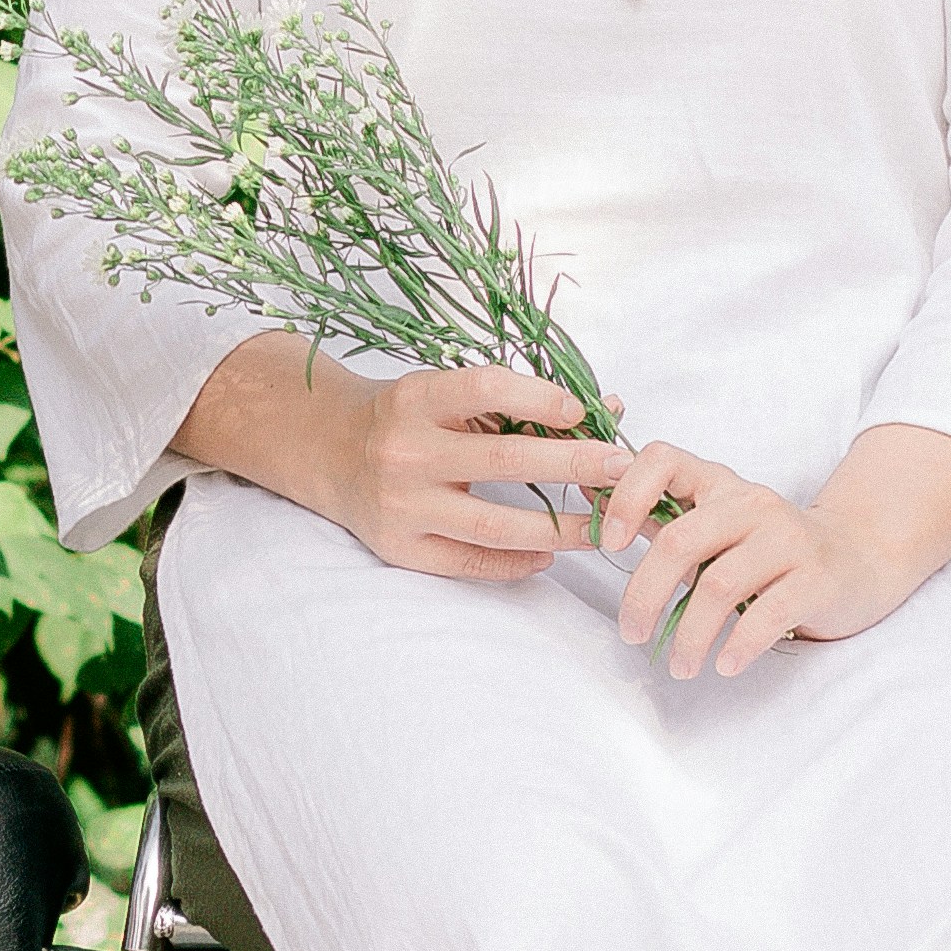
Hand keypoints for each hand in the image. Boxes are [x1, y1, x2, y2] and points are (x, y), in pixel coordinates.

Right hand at [175, 341, 634, 583]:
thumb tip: (611, 410)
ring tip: (604, 526)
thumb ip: (520, 401)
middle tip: (625, 470)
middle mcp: (404, 451)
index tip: (587, 411)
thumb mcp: (446, 393)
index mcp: (416, 399)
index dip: (543, 398)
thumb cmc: (403, 417)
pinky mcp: (397, 547)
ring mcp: (400, 505)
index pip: (488, 388)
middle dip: (573, 464)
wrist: (326, 451)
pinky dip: (515, 562)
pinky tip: (550, 555)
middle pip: (504, 459)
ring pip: (493, 524)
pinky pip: (468, 562)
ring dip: (559, 527)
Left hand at [590, 440, 912, 676]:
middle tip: (631, 634)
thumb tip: (591, 509)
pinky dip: (736, 645)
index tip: (609, 544)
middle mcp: (751, 503)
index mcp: (718, 484)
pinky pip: (766, 615)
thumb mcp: (715, 525)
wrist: (859, 559)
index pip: (663, 459)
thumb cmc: (768, 549)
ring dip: (688, 636)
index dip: (625, 495)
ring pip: (718, 586)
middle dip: (644, 595)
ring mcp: (787, 538)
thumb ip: (662, 520)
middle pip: (679, 542)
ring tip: (679, 665)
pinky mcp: (816, 578)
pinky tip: (723, 665)